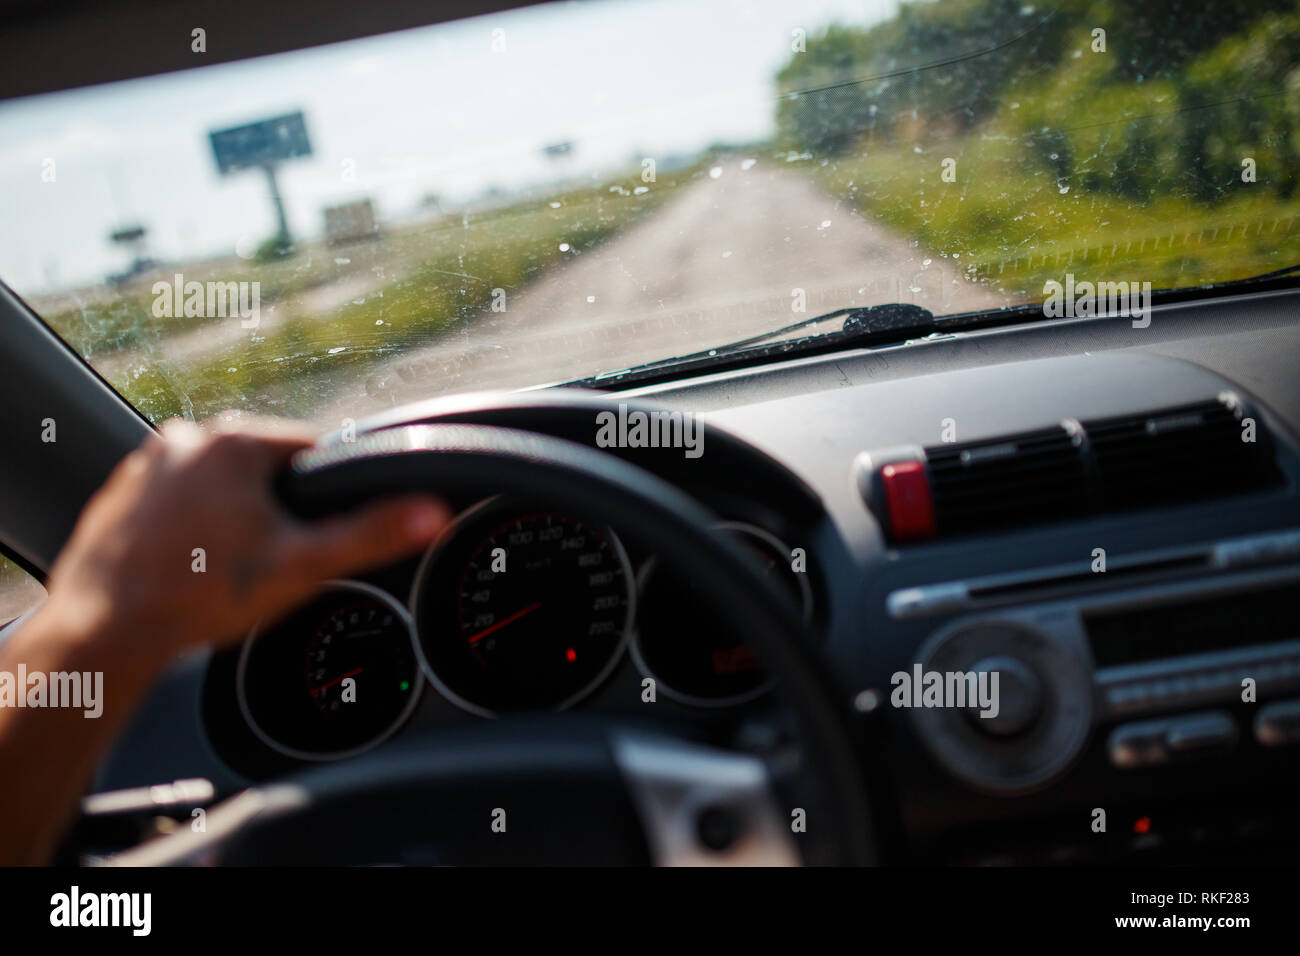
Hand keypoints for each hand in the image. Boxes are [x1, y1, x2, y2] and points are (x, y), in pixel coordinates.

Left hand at [39, 416, 450, 666]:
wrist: (102, 634)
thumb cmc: (194, 599)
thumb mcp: (302, 567)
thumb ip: (371, 534)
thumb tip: (430, 512)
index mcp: (234, 441)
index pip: (313, 449)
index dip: (324, 497)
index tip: (310, 536)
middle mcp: (186, 438)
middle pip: (266, 469)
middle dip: (276, 513)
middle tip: (265, 562)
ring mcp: (147, 464)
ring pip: (223, 486)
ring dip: (234, 520)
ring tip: (223, 570)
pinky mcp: (122, 493)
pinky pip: (181, 501)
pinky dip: (193, 529)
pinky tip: (190, 569)